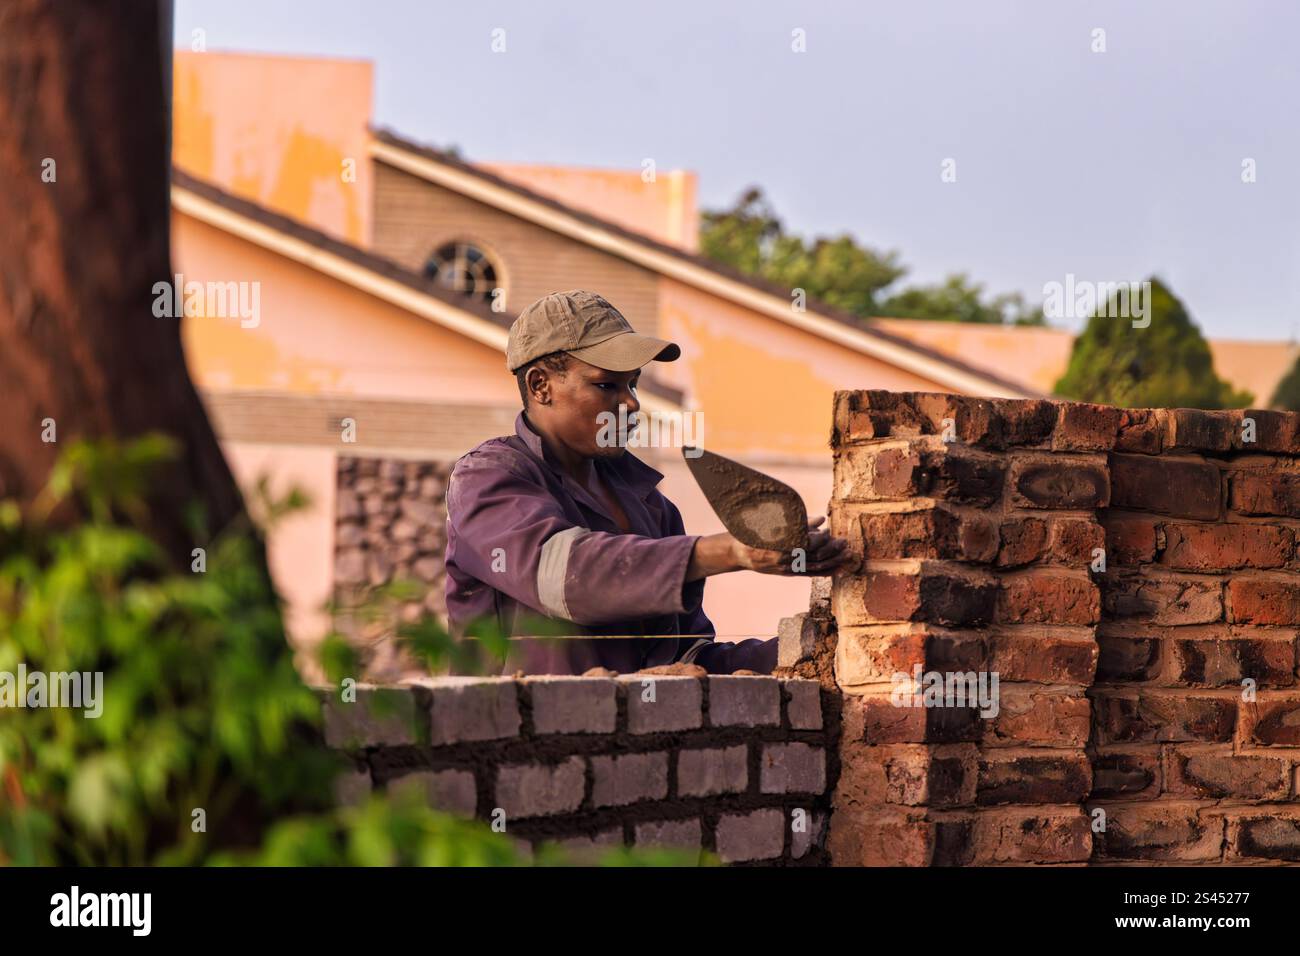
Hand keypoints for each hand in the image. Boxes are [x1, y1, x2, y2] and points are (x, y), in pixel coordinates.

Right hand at [687, 516, 851, 580]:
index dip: (819, 539)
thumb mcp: (769, 524)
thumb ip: (796, 522)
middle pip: (812, 557)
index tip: (829, 530)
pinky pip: (809, 574)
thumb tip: (821, 520)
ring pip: (814, 568)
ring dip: (832, 562)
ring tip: (847, 556)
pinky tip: (837, 569)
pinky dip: (824, 572)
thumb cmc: (754, 533)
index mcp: (777, 547)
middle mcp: (783, 561)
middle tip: (845, 543)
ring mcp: (786, 569)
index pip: (804, 545)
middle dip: (831, 551)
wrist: (738, 553)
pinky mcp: (787, 573)